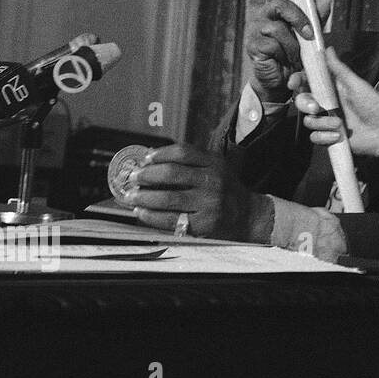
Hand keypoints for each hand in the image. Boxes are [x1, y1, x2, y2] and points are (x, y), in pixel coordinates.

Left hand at [123, 143, 271, 241]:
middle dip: (146, 175)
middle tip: (133, 178)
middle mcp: (213, 182)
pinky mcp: (203, 224)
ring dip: (143, 197)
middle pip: (172, 173)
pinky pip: (171, 220)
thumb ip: (191, 161)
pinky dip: (151, 216)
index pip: (183, 152)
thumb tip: (151, 156)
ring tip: (130, 196)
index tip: (145, 158)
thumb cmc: (225, 190)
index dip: (159, 154)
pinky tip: (141, 212)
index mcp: (215, 164)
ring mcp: (209, 204)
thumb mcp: (216, 168)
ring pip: (167, 198)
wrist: (248, 216)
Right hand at [245, 0, 333, 101]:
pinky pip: (271, 44)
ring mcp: (255, 30)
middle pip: (279, 5)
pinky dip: (284, 54)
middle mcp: (263, 15)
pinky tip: (284, 60)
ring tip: (295, 55)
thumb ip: (317, 15)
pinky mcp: (253, 46)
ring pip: (277, 28)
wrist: (285, 79)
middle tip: (309, 34)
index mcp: (276, 7)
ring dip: (293, 43)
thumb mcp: (311, 32)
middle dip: (298, 18)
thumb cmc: (297, 52)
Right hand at [293, 49, 378, 170]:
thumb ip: (339, 69)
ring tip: (340, 124)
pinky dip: (324, 137)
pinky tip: (338, 136)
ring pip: (308, 121)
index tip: (294, 82)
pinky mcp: (329, 136)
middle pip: (302, 101)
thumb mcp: (356, 85)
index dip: (298, 80)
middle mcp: (327, 104)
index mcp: (332, 89)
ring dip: (322, 123)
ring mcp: (327, 121)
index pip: (308, 82)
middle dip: (305, 104)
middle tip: (317, 108)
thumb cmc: (375, 106)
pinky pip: (315, 137)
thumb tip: (327, 49)